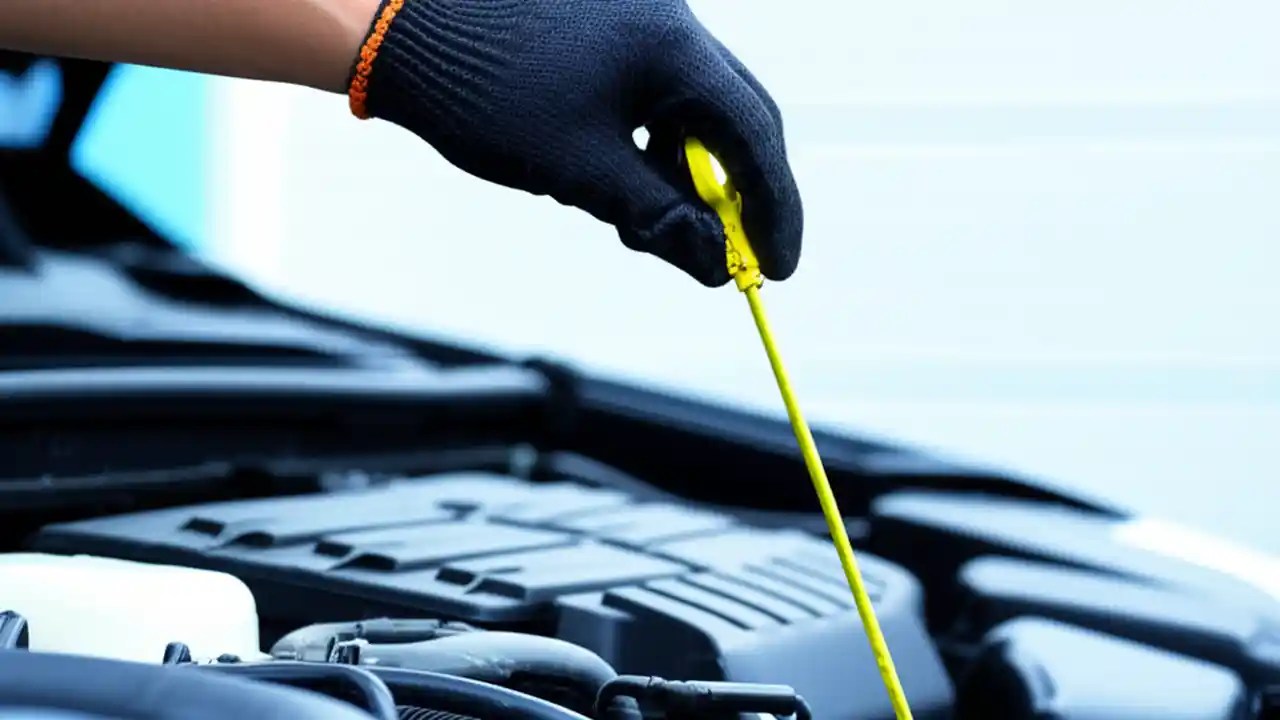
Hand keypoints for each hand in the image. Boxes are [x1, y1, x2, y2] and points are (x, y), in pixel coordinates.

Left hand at [351, 0, 802, 286]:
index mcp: (674, 47)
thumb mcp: (584, 172)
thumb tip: (718, 266)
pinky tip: (625, 185)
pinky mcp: (611, 30)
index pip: (756, 136)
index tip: (774, 270)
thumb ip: (663, 220)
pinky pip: (658, 95)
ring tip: (651, 228)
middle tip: (734, 257)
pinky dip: (656, 146)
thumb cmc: (488, 97)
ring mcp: (641, 20)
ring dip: (689, 175)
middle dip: (738, 195)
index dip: (774, 211)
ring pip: (696, 110)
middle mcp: (670, 21)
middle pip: (738, 118)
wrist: (402, 31)